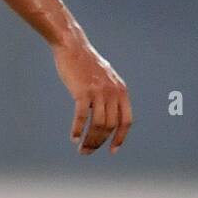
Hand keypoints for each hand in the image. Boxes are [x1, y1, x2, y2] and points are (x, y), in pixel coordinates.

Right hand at [52, 39, 131, 153]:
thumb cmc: (85, 62)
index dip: (120, 138)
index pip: (126, 121)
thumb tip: (107, 113)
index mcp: (121, 91)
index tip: (112, 151)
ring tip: (81, 148)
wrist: (72, 46)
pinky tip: (73, 137)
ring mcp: (98, 92)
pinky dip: (77, 129)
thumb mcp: (105, 77)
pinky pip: (82, 116)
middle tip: (88, 151)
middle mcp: (113, 93)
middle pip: (109, 126)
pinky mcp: (82, 91)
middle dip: (99, 142)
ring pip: (97, 124)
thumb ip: (110, 94)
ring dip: (89, 140)